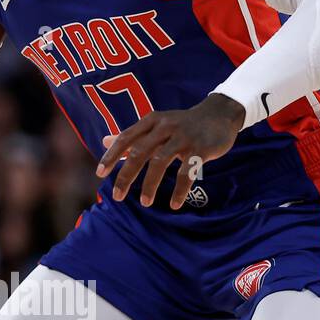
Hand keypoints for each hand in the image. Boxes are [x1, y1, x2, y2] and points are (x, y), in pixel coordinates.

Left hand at [96, 93, 244, 208]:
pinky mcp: (201, 149)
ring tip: (145, 203)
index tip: (100, 174)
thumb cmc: (181, 123)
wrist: (219, 114)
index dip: (111, 156)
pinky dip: (179, 190)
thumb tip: (104, 141)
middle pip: (139, 152)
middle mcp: (164, 127)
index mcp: (151, 121)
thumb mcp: (155, 124)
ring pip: (160, 162)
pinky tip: (174, 204)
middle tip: (117, 196)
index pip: (125, 138)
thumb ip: (131, 135)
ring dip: (150, 185)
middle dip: (126, 176)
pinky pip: (187, 173)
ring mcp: (183, 137)